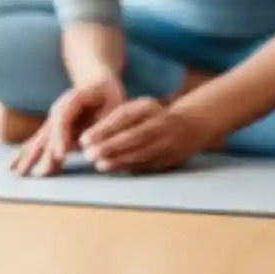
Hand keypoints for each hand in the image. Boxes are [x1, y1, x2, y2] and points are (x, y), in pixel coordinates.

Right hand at [10, 75, 124, 176]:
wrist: (96, 81)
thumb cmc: (109, 95)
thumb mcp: (113, 105)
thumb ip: (102, 124)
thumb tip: (86, 145)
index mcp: (74, 99)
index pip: (63, 119)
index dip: (61, 136)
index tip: (61, 155)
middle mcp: (59, 109)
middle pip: (48, 131)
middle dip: (43, 153)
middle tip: (40, 173)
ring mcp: (53, 119)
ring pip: (40, 138)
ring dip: (29, 155)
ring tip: (17, 172)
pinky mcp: (52, 129)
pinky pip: (39, 142)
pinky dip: (27, 154)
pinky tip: (15, 167)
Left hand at [79, 99, 214, 172]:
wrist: (190, 126)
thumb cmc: (151, 118)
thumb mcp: (138, 110)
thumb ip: (117, 120)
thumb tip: (89, 137)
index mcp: (148, 106)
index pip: (123, 117)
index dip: (102, 129)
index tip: (84, 139)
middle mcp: (160, 122)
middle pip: (132, 135)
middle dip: (109, 146)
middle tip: (88, 154)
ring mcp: (167, 141)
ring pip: (140, 151)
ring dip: (118, 159)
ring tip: (98, 164)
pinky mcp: (170, 157)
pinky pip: (147, 162)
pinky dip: (128, 166)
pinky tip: (113, 167)